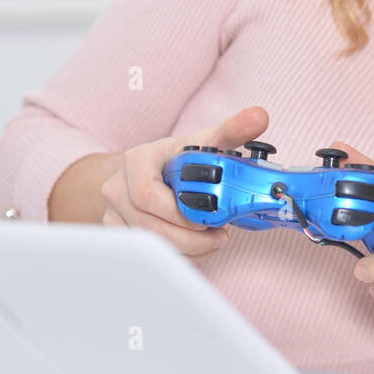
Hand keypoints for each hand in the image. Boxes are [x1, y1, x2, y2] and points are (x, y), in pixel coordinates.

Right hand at [98, 106, 269, 258]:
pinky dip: (178, 256)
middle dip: (191, 239)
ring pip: (150, 245)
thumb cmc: (172, 158)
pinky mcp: (118, 233)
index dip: (180, 214)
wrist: (140, 173)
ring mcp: (113, 213)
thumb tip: (259, 117)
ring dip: (189, 250)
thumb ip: (230, 130)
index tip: (209, 220)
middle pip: (151, 227)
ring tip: (213, 240)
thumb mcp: (198, 141)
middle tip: (219, 236)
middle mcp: (118, 188)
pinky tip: (196, 248)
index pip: (148, 195)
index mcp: (136, 161)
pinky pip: (148, 254)